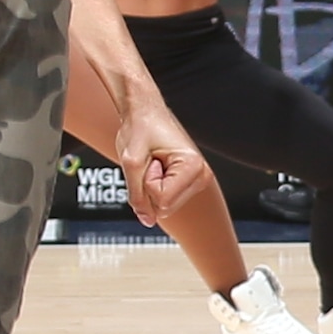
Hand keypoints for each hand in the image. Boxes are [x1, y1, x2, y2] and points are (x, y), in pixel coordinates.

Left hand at [101, 91, 201, 227]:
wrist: (144, 113)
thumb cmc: (141, 129)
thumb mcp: (131, 163)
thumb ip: (137, 196)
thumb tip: (147, 220)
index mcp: (194, 166)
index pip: (162, 200)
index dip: (146, 182)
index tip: (151, 161)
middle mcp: (201, 175)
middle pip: (165, 207)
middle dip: (148, 188)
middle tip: (151, 163)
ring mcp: (197, 181)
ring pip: (164, 207)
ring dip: (150, 187)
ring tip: (154, 164)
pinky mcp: (189, 184)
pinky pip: (164, 201)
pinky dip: (153, 188)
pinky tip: (158, 169)